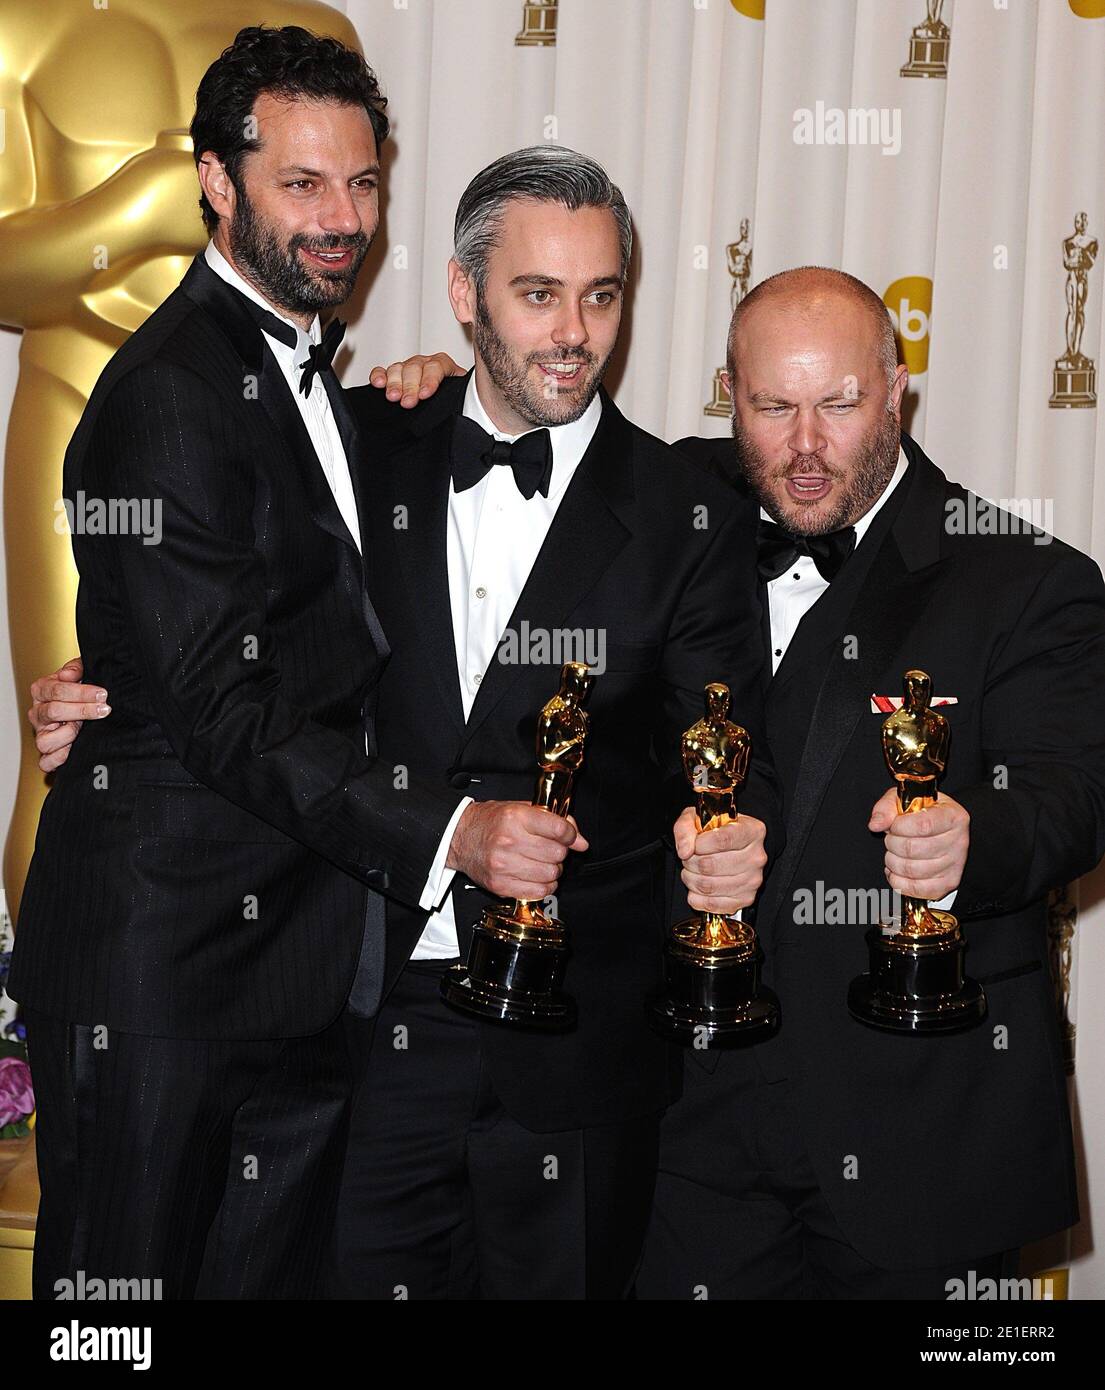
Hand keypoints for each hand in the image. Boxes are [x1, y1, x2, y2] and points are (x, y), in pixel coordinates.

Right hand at [28, 657, 108, 772]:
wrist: (91, 707)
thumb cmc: (85, 690)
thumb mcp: (83, 672)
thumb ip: (77, 668)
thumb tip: (69, 674)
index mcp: (42, 690)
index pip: (56, 690)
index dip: (81, 692)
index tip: (102, 694)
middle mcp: (38, 712)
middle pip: (54, 711)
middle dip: (82, 710)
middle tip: (104, 709)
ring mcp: (41, 734)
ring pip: (45, 739)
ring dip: (69, 734)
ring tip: (85, 729)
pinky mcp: (47, 753)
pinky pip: (46, 761)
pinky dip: (60, 758)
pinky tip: (76, 747)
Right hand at [367, 352, 464, 406]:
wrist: (454, 405)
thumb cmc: (455, 401)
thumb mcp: (461, 396)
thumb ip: (461, 394)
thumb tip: (466, 401)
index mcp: (444, 365)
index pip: (436, 367)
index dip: (429, 380)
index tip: (425, 395)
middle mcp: (425, 364)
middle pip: (415, 368)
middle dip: (410, 386)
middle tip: (407, 402)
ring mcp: (408, 369)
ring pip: (398, 369)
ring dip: (394, 383)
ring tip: (393, 397)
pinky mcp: (394, 376)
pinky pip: (384, 371)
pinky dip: (379, 375)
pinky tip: (378, 383)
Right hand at [446, 801, 587, 899]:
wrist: (459, 837)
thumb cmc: (490, 822)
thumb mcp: (521, 810)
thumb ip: (553, 821)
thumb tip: (580, 840)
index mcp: (515, 818)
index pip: (559, 829)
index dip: (570, 834)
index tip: (568, 836)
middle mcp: (509, 841)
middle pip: (557, 853)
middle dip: (560, 852)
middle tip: (550, 848)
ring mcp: (504, 865)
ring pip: (551, 874)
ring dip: (553, 870)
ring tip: (542, 862)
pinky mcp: (500, 885)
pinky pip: (538, 892)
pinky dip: (544, 886)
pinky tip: (536, 876)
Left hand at [674, 808, 767, 914]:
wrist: (731, 847)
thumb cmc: (716, 831)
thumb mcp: (698, 818)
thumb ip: (685, 828)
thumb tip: (685, 850)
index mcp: (752, 831)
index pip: (721, 840)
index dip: (699, 844)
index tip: (693, 844)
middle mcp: (756, 857)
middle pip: (710, 865)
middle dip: (690, 862)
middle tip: (689, 858)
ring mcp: (753, 881)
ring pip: (708, 886)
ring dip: (690, 879)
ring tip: (691, 870)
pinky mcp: (745, 899)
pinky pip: (711, 904)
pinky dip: (696, 897)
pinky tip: (697, 885)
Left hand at [868, 787, 969, 900]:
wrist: (940, 830)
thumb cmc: (922, 814)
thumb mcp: (905, 800)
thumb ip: (887, 807)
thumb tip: (876, 824)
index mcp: (953, 817)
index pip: (922, 825)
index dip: (899, 827)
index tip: (894, 825)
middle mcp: (959, 841)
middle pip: (912, 849)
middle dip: (891, 843)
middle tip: (892, 838)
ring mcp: (955, 865)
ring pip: (911, 870)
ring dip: (892, 862)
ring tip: (894, 853)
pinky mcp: (948, 883)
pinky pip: (916, 889)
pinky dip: (898, 881)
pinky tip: (896, 870)